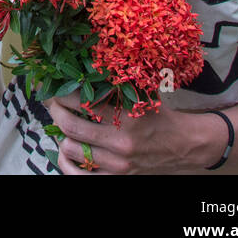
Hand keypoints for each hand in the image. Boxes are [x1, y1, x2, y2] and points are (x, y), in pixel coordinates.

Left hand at [44, 93, 221, 173]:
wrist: (184, 146)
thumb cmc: (159, 115)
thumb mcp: (142, 93)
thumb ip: (117, 79)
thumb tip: (86, 59)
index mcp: (127, 118)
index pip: (82, 102)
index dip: (62, 93)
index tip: (55, 86)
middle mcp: (121, 143)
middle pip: (70, 126)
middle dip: (56, 111)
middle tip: (53, 102)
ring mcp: (118, 165)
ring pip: (71, 150)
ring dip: (61, 135)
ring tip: (62, 124)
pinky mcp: (117, 178)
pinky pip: (80, 176)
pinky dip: (66, 164)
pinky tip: (65, 152)